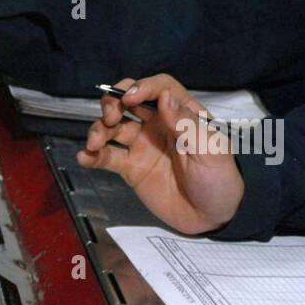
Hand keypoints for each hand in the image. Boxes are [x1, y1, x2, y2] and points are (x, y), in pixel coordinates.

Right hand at [76, 74, 243, 233]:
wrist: (213, 217)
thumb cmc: (220, 179)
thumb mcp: (211, 150)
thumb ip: (186, 124)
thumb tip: (164, 96)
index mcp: (182, 114)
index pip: (160, 88)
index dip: (143, 87)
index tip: (130, 98)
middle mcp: (159, 125)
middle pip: (129, 102)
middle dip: (113, 103)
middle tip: (110, 116)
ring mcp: (142, 146)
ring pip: (113, 128)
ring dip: (99, 129)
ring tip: (95, 143)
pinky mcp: (131, 169)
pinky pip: (107, 157)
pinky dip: (92, 155)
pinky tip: (85, 157)